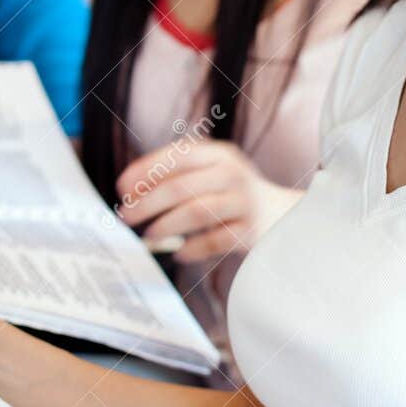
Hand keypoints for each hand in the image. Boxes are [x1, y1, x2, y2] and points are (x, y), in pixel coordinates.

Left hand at [115, 140, 301, 263]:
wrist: (283, 216)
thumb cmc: (231, 194)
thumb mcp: (209, 174)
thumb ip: (175, 177)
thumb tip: (129, 192)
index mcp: (219, 154)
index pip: (177, 156)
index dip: (145, 171)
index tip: (122, 188)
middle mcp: (232, 174)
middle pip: (181, 186)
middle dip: (147, 202)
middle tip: (125, 217)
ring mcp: (243, 202)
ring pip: (196, 212)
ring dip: (165, 225)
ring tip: (148, 235)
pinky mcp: (251, 232)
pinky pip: (214, 240)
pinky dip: (192, 248)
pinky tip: (179, 252)